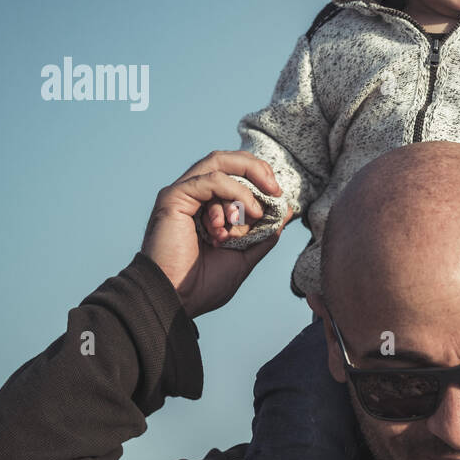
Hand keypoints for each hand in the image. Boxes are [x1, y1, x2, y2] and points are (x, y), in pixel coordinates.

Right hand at [141, 151, 292, 318]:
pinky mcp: (173, 197)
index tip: (278, 196)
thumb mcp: (245, 256)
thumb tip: (286, 211)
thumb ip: (264, 233)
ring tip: (253, 213)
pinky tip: (237, 219)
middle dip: (256, 169)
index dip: (260, 177)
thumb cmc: (203, 284)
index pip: (234, 173)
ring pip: (218, 163)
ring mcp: (182, 194)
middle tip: (274, 189)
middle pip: (226, 159)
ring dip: (244, 186)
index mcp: (207, 206)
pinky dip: (232, 193)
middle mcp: (193, 196)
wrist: (177, 300)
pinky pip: (210, 180)